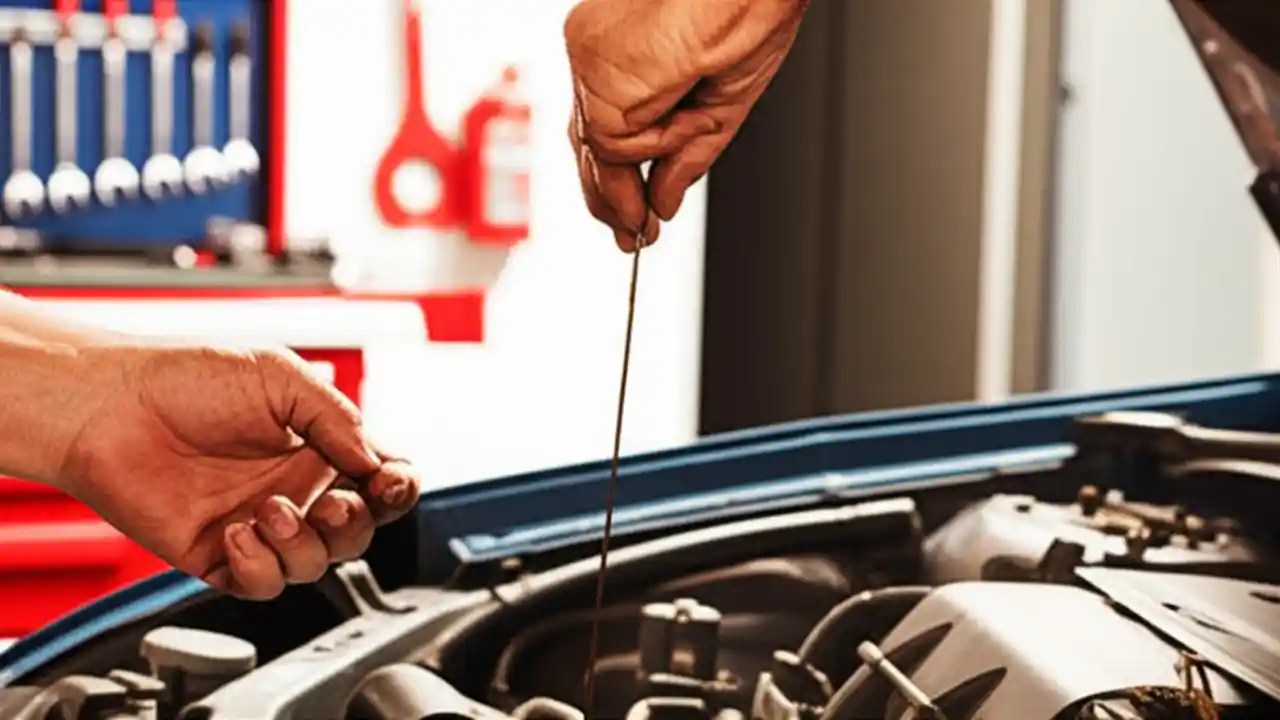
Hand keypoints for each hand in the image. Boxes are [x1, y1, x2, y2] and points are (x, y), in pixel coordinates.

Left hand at [58, 344, 419, 599]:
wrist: (110, 409)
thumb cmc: (185, 379)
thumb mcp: (280, 376)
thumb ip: (337, 417)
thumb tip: (372, 461)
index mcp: (318, 446)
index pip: (381, 480)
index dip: (397, 489)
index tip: (387, 484)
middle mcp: (294, 488)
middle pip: (358, 531)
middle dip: (354, 525)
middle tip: (330, 504)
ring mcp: (260, 525)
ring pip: (315, 564)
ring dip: (303, 544)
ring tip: (267, 509)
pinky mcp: (221, 556)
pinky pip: (264, 584)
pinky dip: (261, 565)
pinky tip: (238, 531)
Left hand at [565, 0, 808, 250]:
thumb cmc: (750, 11)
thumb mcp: (717, 105)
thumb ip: (682, 159)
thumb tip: (662, 205)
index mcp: (619, 48)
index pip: (603, 124)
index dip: (613, 178)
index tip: (630, 218)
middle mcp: (594, 52)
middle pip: (587, 142)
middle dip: (609, 197)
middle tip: (633, 236)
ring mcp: (589, 63)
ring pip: (602, 150)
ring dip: (653, 160)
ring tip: (696, 118)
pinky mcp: (597, 80)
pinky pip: (618, 144)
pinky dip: (660, 142)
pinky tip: (686, 109)